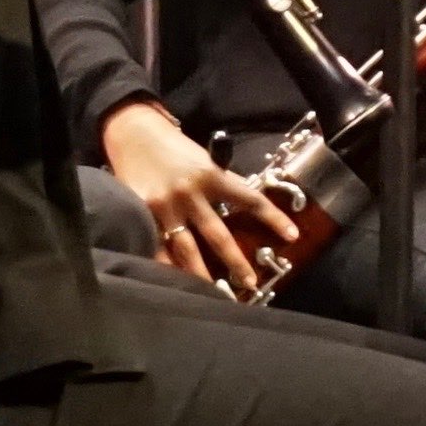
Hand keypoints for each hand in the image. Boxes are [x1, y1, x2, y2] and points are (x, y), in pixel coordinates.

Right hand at [104, 101, 303, 294]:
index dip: (273, 218)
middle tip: (250, 282)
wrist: (133, 133)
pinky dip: (166, 266)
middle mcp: (191, 193)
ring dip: (202, 274)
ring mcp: (166, 206)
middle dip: (236, 261)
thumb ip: (218, 184)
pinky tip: (174, 282)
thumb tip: (242, 209)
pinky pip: (156, 247)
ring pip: (188, 248)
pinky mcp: (143, 214)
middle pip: (218, 235)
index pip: (250, 199)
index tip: (292, 236)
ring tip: (213, 292)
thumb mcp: (203, 160)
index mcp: (212, 176)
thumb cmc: (174, 148)